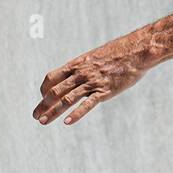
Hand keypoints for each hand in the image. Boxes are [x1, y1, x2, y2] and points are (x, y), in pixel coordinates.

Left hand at [33, 34, 151, 124]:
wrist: (137, 50)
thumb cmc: (119, 52)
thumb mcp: (97, 56)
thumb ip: (87, 66)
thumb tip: (81, 72)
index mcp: (77, 64)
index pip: (52, 78)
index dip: (44, 90)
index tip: (43, 99)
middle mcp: (81, 73)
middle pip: (55, 91)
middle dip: (43, 105)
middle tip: (35, 116)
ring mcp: (92, 82)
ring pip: (67, 99)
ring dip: (52, 112)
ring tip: (43, 122)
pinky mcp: (105, 90)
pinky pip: (87, 104)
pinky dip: (76, 114)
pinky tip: (67, 122)